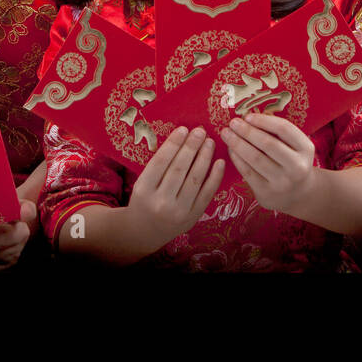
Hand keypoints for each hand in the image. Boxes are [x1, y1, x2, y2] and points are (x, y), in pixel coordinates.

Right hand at [127, 126, 224, 252]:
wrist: (145, 232)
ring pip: (195, 179)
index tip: (183, 129)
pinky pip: (207, 193)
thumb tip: (182, 138)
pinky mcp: (193, 216)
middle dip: (191, 147)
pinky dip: (215, 177)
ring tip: (210, 142)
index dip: (173, 144)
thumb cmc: (144, 200)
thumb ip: (158, 166)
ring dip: (204, 157)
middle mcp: (160, 202)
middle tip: (200, 131)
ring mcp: (178, 211)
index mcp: (143, 189)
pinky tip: (219, 162)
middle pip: (179, 169)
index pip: (160, 162)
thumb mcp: (142, 183)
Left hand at [220, 114, 316, 215]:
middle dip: (247, 131)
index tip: (247, 115)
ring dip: (237, 143)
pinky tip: (230, 149)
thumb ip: (279, 133)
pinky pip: (247, 172)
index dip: (264, 120)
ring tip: (226, 133)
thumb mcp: (295, 146)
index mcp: (306, 149)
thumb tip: (249, 117)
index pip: (284, 129)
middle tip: (233, 122)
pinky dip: (237, 158)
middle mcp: (297, 167)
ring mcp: (282, 182)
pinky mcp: (267, 193)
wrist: (298, 193)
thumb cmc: (292, 161)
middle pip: (268, 144)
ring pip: (255, 158)